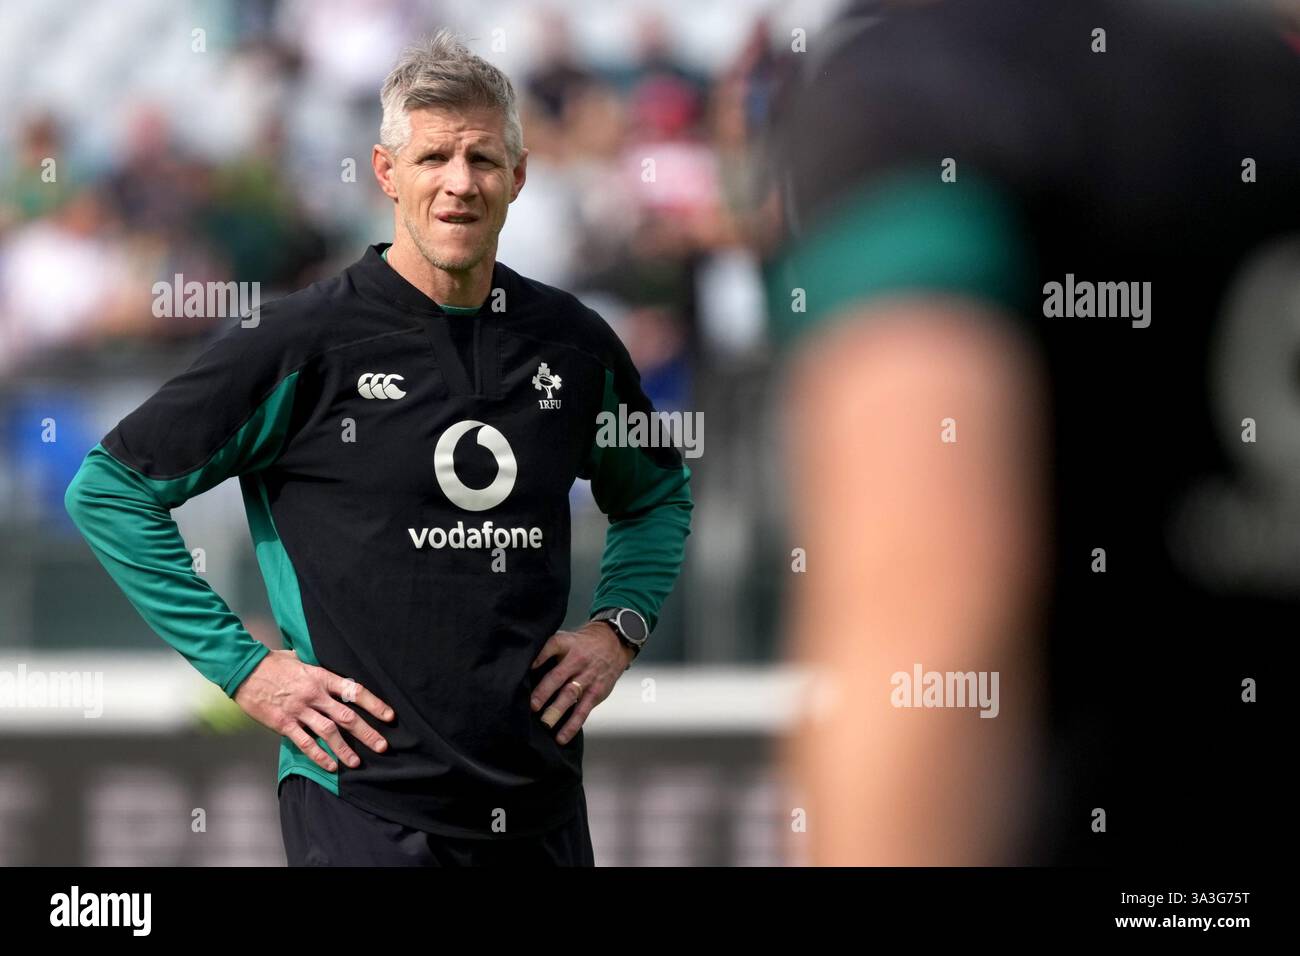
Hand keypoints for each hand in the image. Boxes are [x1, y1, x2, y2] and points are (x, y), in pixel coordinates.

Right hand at [233, 649, 394, 772]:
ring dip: (345, 749)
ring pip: (329, 732)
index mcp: (322, 677)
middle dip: (367, 733)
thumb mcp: (301, 659)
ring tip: (357, 763)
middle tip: (382, 746)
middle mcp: (315, 695)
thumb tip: (333, 673)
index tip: (389, 716)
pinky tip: (331, 766)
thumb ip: (319, 669)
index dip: (374, 704)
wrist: (244, 668)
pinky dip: (319, 755)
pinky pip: (305, 743)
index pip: (355, 691)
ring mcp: (299, 710)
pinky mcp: (284, 723)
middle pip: (347, 716)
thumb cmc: (273, 662)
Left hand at [529, 621, 634, 744]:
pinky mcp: (596, 692)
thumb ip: (547, 651)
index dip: (539, 656)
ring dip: (557, 710)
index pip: (552, 646)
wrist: (613, 643)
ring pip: (571, 695)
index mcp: (567, 645)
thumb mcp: (566, 639)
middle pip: (559, 676)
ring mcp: (587, 677)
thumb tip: (521, 670)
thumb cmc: (581, 645)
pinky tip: (562, 736)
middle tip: (532, 706)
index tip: (527, 667)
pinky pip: (583, 710)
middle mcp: (577, 660)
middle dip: (544, 691)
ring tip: (545, 723)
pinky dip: (572, 724)